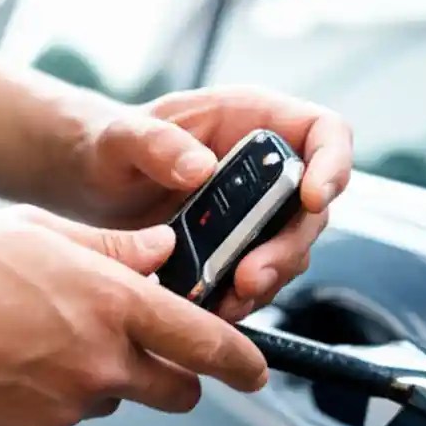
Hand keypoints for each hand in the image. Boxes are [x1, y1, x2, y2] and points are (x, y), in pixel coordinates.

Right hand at [0, 206, 267, 425]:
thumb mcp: (40, 231)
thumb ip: (114, 250)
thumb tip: (162, 254)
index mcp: (111, 302)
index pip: (205, 344)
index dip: (241, 361)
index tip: (256, 370)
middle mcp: (98, 362)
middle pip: (173, 392)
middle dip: (173, 376)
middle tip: (142, 350)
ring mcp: (63, 407)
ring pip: (109, 400)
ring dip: (97, 377)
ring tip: (33, 337)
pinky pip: (60, 419)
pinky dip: (49, 397)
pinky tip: (4, 363)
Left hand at [73, 86, 352, 320]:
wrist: (92, 184)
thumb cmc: (111, 143)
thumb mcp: (122, 136)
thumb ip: (155, 144)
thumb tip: (200, 168)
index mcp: (253, 118)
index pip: (324, 131)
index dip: (333, 164)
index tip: (314, 198)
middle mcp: (266, 165)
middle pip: (313, 208)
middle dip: (289, 247)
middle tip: (252, 276)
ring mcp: (257, 209)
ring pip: (290, 248)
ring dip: (268, 278)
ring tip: (229, 300)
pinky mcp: (240, 246)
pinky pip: (259, 274)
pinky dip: (243, 296)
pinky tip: (215, 307)